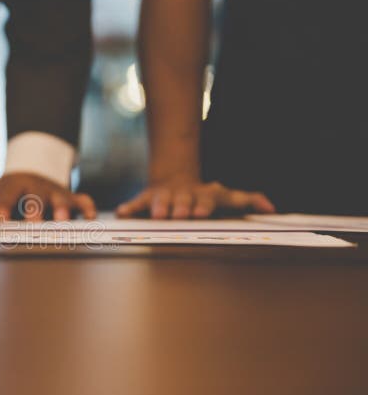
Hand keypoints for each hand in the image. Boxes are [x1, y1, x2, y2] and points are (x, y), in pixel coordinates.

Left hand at [0, 173, 96, 220]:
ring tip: (61, 220)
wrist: (32, 172)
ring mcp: (54, 192)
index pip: (6, 196)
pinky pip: (83, 201)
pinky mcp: (71, 198)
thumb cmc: (9, 190)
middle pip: (34, 198)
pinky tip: (90, 218)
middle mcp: (34, 188)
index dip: (3, 208)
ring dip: (61, 209)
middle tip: (33, 223)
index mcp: (13, 186)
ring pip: (59, 199)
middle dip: (34, 210)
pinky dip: (87, 208)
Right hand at [116, 178, 275, 218]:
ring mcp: (164, 195)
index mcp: (205, 194)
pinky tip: (122, 214)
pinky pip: (137, 203)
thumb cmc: (205, 197)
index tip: (200, 213)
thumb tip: (272, 207)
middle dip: (181, 206)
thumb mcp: (228, 196)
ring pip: (161, 199)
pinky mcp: (147, 198)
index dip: (203, 205)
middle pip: (183, 199)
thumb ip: (249, 200)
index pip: (206, 199)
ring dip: (159, 206)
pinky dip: (130, 208)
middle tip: (179, 215)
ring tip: (157, 215)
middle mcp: (184, 193)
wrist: (175, 179)